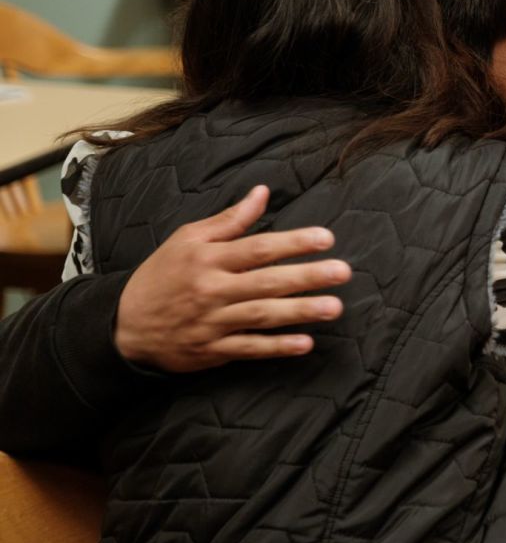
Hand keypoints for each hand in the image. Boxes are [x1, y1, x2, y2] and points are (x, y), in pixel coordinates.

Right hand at [115, 185, 350, 372]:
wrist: (125, 327)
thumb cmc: (163, 275)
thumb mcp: (188, 239)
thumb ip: (230, 220)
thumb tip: (263, 192)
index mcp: (207, 259)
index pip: (257, 248)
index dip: (293, 243)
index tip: (326, 238)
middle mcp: (211, 290)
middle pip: (265, 282)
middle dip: (306, 277)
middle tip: (343, 272)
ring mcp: (213, 323)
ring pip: (262, 316)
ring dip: (300, 312)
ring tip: (334, 308)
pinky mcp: (213, 350)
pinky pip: (249, 349)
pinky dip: (276, 347)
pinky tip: (305, 344)